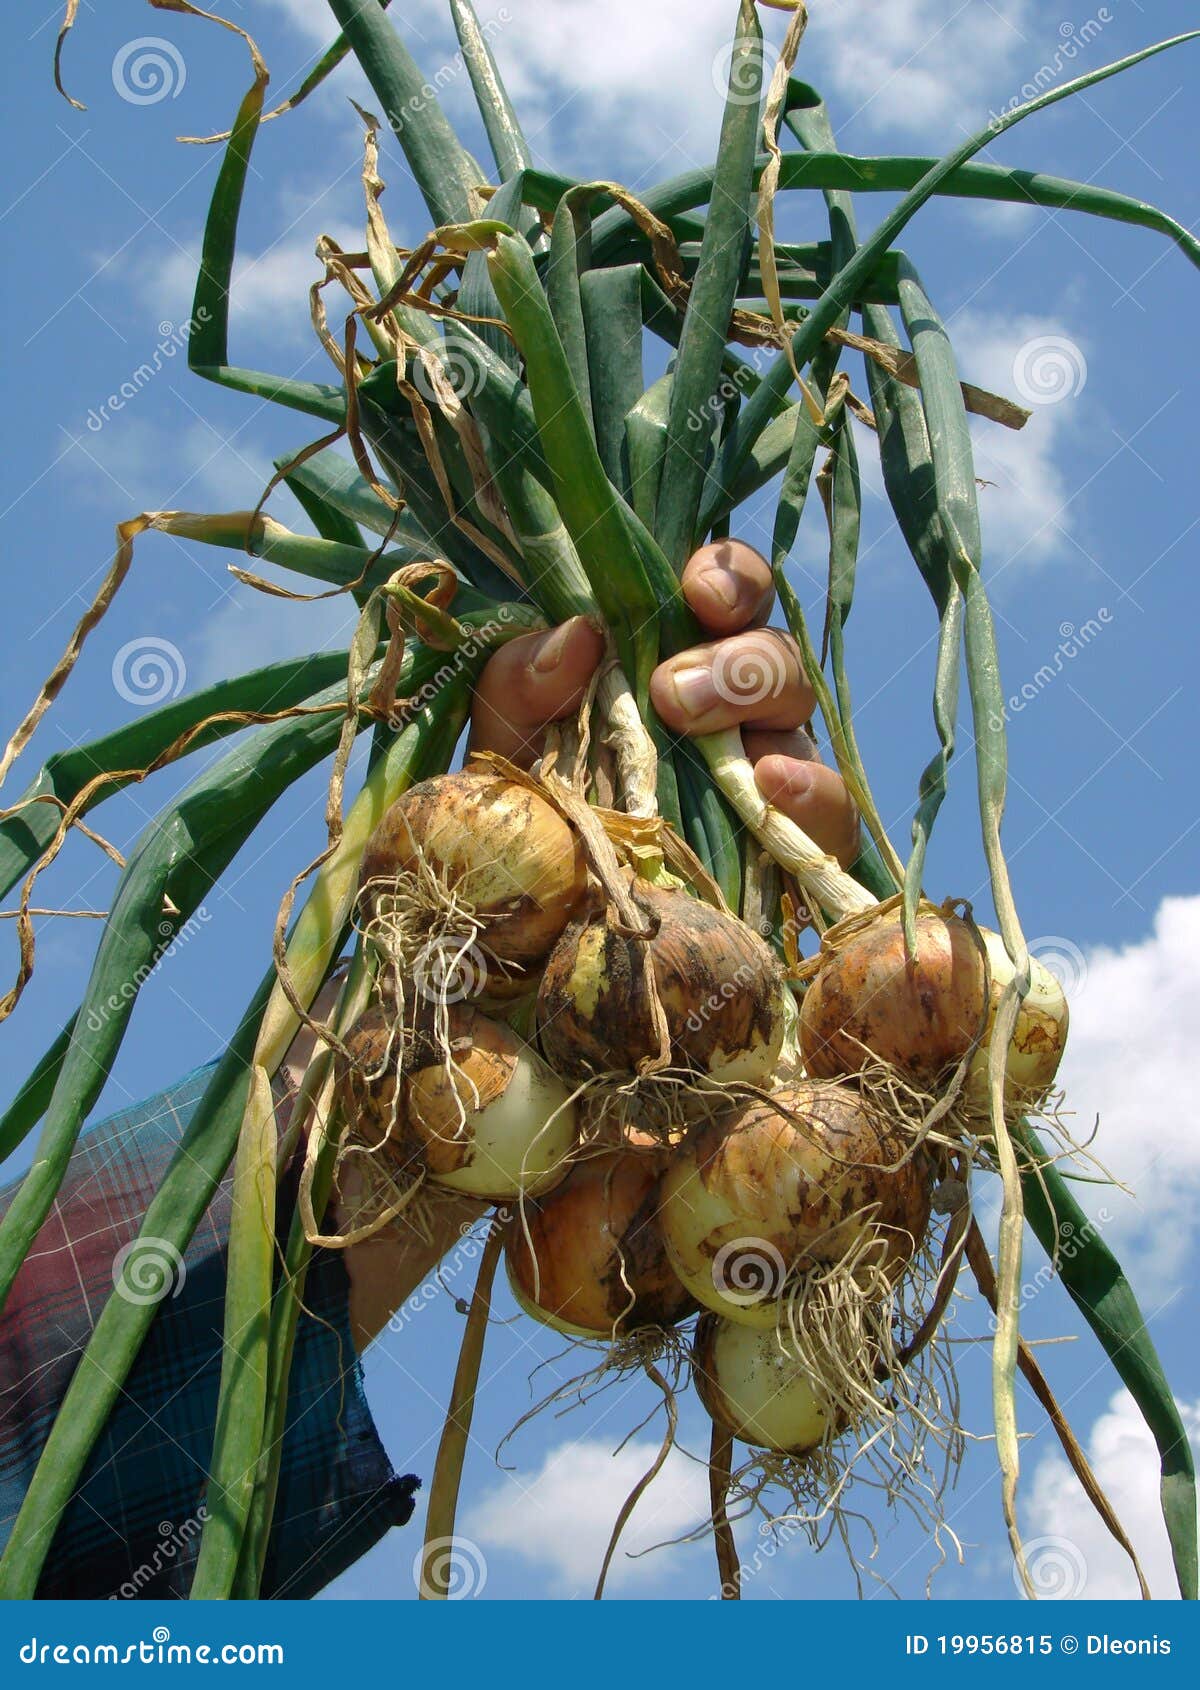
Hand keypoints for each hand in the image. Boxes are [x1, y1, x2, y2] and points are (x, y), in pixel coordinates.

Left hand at [330, 540, 859, 1348]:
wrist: (448, 1087)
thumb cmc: (445, 929)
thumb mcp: (458, 806)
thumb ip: (507, 710)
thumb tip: (571, 627)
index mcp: (628, 724)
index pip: (701, 625)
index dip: (724, 583)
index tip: (694, 578)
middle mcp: (701, 778)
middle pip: (774, 680)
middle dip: (747, 656)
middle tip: (676, 690)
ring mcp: (743, 854)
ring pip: (810, 756)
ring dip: (784, 731)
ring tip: (740, 754)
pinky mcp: (770, 934)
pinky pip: (825, 862)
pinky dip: (813, 817)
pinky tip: (779, 804)